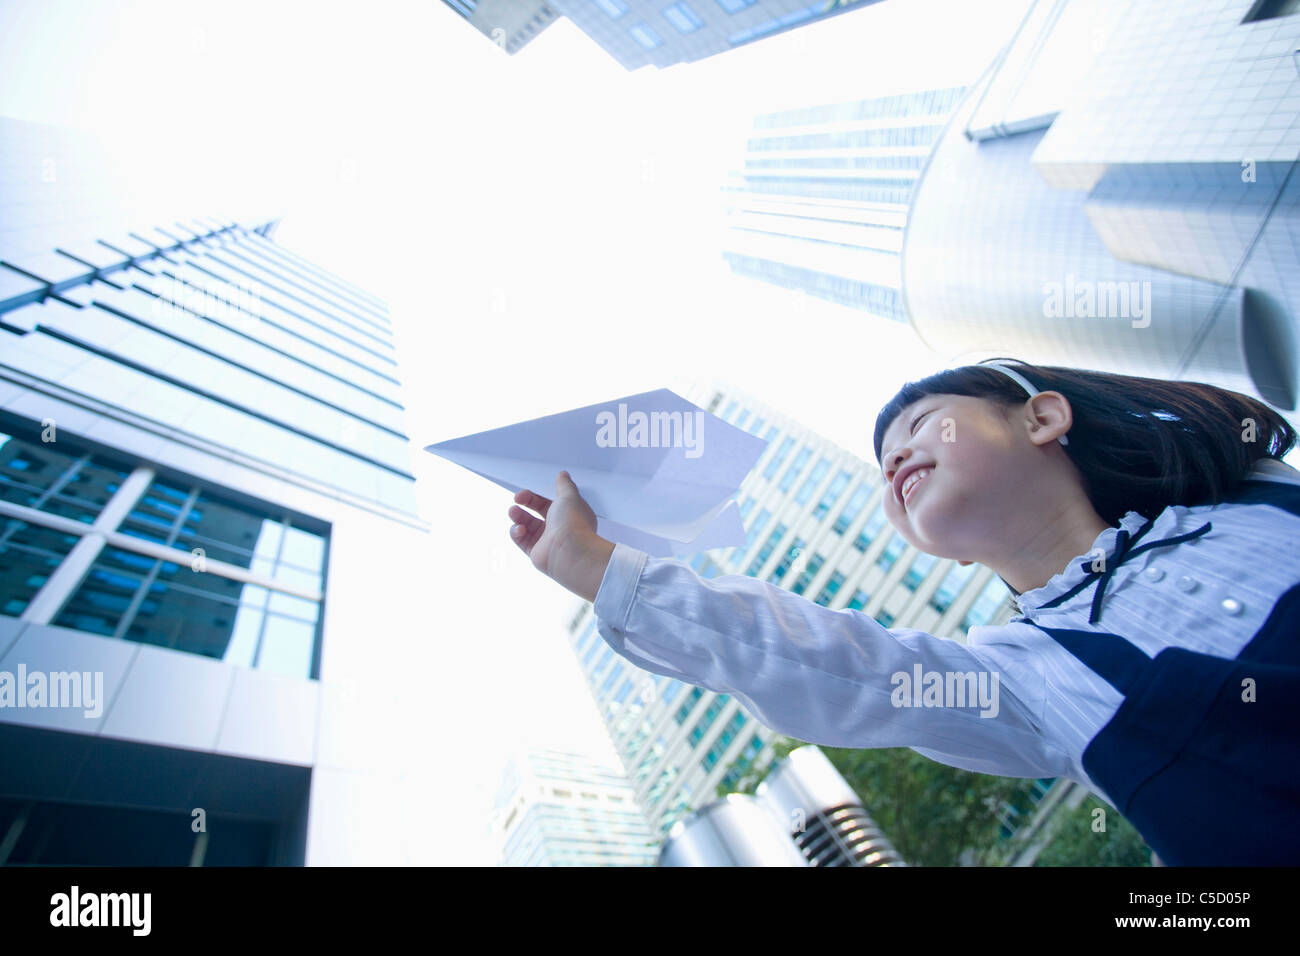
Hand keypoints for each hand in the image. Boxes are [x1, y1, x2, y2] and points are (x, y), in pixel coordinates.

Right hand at [508, 470, 613, 601]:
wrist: (569, 552)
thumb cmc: (573, 524)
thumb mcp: (569, 496)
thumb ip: (564, 485)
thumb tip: (563, 475)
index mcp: (569, 513)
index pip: (549, 500)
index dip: (536, 495)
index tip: (526, 491)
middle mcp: (559, 527)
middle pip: (537, 511)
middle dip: (525, 503)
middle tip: (517, 499)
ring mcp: (547, 540)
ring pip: (527, 525)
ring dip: (518, 516)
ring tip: (514, 512)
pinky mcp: (537, 552)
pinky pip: (521, 539)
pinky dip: (517, 532)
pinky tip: (519, 529)